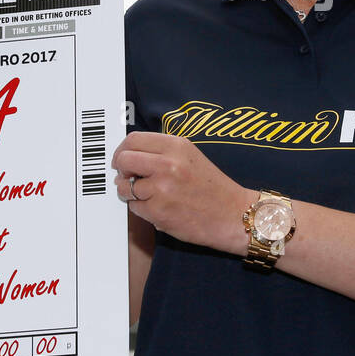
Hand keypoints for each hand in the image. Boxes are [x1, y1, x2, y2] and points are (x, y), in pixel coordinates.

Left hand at [110, 131, 250, 253]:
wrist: (233, 216)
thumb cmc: (213, 189)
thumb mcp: (191, 157)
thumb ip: (163, 152)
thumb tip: (131, 154)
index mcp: (177, 146)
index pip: (134, 140)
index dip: (122, 150)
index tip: (121, 158)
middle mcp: (168, 164)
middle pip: (124, 160)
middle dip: (121, 170)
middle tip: (127, 177)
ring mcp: (161, 188)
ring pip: (124, 186)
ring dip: (129, 192)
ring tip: (145, 195)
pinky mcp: (158, 211)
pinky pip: (134, 207)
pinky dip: (140, 209)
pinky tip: (156, 208)